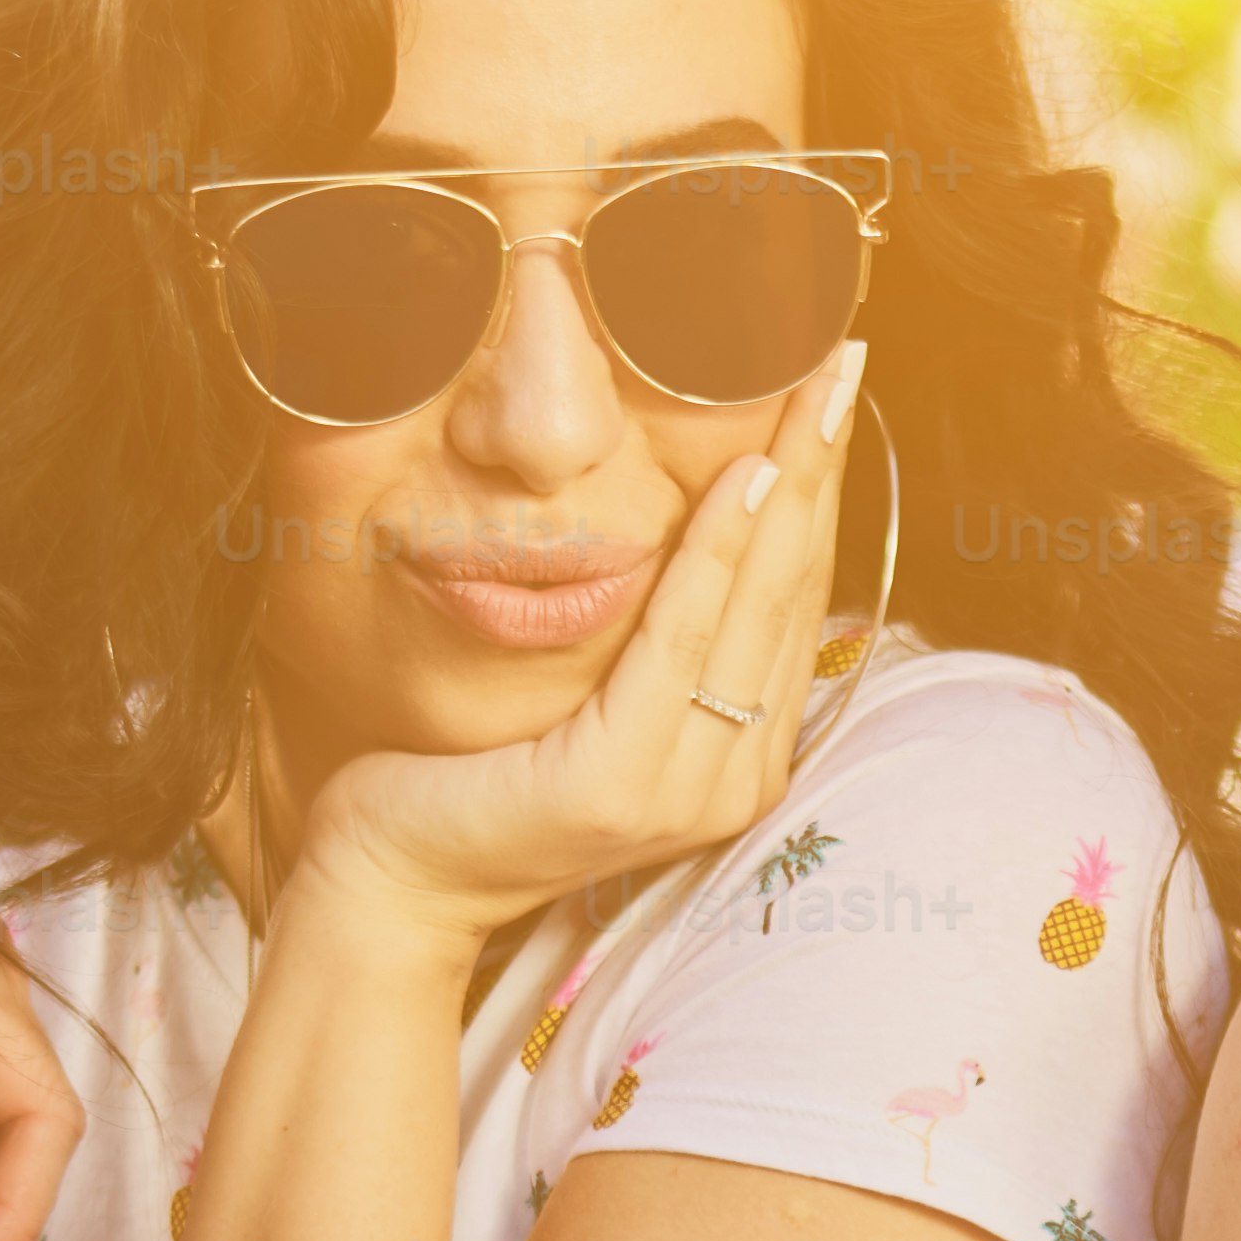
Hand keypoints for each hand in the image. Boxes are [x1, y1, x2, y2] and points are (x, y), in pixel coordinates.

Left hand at [293, 343, 862, 940]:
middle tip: (845, 363)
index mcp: (740, 756)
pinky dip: (715, 555)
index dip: (820, 491)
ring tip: (814, 394)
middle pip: (791, 592)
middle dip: (822, 469)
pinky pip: (679, 644)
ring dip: (790, 489)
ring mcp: (686, 791)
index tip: (833, 394)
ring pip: (753, 609)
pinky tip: (742, 478)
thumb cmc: (478, 772)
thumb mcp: (594, 692)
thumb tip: (714, 520)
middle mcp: (735, 780)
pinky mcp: (621, 786)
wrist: (394, 877)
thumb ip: (663, 636)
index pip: (796, 601)